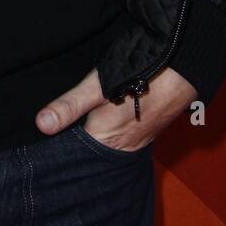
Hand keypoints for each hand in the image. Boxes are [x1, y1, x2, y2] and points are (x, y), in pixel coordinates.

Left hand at [34, 66, 197, 151]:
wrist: (183, 69)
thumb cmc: (138, 77)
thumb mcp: (96, 88)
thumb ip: (69, 106)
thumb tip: (41, 125)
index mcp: (106, 142)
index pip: (76, 156)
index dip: (62, 151)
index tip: (44, 151)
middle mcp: (124, 146)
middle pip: (93, 152)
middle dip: (78, 148)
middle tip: (56, 142)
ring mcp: (138, 137)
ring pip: (110, 145)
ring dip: (96, 140)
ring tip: (75, 132)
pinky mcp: (147, 126)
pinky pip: (124, 136)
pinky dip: (112, 132)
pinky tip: (106, 123)